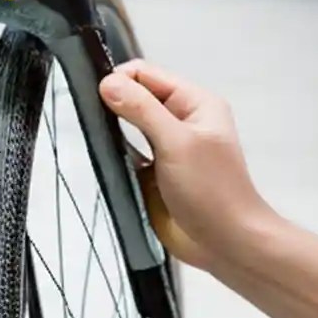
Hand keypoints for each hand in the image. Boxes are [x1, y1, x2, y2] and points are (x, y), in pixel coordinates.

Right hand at [99, 60, 274, 269]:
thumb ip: (141, 111)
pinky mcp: (155, 173)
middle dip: (113, 103)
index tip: (97, 98)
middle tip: (91, 119)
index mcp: (195, 103)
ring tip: (96, 140)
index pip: (147, 74)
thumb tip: (107, 83)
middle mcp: (181, 120)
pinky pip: (128, 154)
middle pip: (137, 97)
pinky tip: (104, 162)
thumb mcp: (176, 143)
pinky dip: (115, 155)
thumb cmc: (211, 191)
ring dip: (112, 130)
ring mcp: (167, 148)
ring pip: (129, 126)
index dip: (121, 80)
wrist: (226, 243)